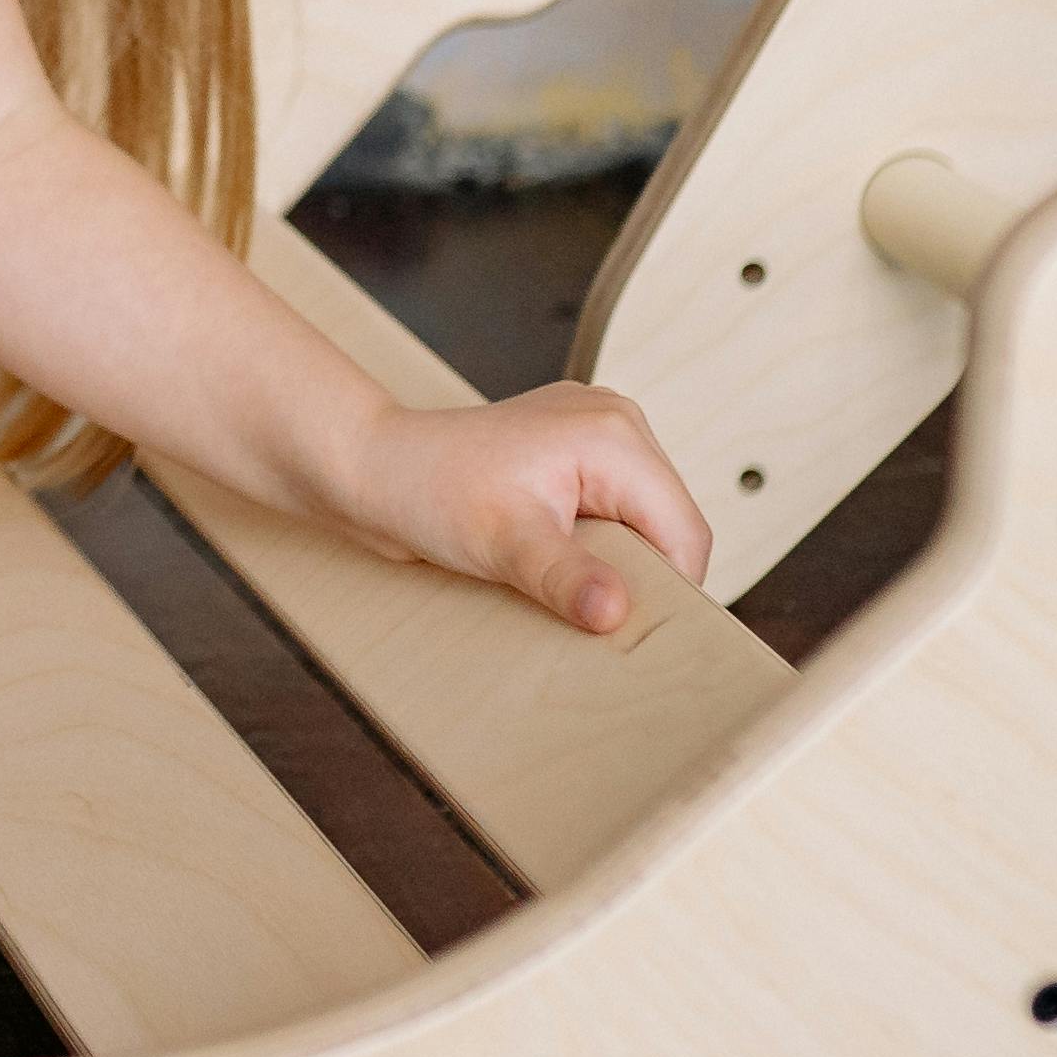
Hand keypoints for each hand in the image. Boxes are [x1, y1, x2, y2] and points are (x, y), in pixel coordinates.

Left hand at [335, 387, 714, 635]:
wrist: (373, 467)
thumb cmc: (428, 490)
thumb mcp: (503, 542)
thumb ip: (566, 577)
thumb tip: (616, 614)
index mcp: (614, 435)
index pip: (684, 532)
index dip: (668, 590)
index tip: (632, 634)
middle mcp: (617, 422)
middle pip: (671, 526)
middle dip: (643, 576)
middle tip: (597, 618)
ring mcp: (598, 433)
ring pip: (646, 523)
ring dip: (619, 564)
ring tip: (572, 590)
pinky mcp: (578, 453)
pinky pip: (617, 511)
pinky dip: (599, 547)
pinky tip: (563, 567)